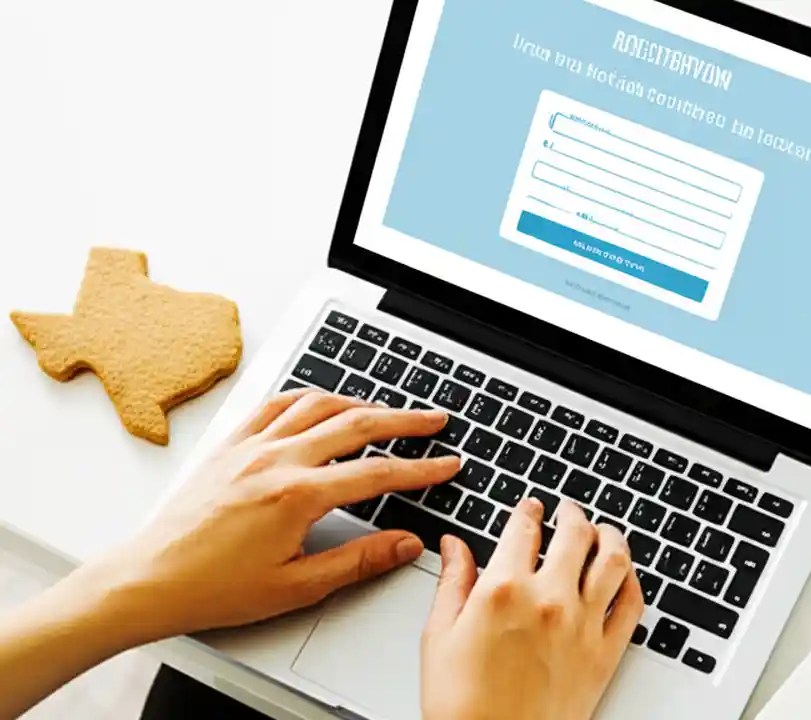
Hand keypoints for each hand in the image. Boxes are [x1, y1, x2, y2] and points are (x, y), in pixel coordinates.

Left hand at [65, 389, 460, 645]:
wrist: (149, 580)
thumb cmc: (213, 588)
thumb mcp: (297, 587)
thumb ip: (359, 560)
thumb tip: (404, 544)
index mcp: (298, 496)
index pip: (378, 473)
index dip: (421, 469)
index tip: (446, 464)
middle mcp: (276, 460)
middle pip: (356, 424)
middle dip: (403, 420)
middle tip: (433, 421)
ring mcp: (250, 447)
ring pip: (317, 405)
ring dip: (360, 403)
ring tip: (386, 410)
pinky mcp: (229, 446)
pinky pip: (274, 404)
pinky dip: (306, 397)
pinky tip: (320, 402)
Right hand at [421, 500, 643, 719]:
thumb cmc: (462, 707)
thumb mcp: (439, 637)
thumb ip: (453, 583)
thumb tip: (454, 547)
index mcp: (503, 590)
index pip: (524, 528)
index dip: (528, 511)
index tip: (530, 508)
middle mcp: (548, 600)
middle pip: (575, 533)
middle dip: (571, 514)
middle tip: (568, 511)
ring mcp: (582, 625)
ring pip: (613, 559)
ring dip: (609, 536)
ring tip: (603, 531)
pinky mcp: (604, 653)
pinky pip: (632, 604)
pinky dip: (631, 581)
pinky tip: (623, 575)